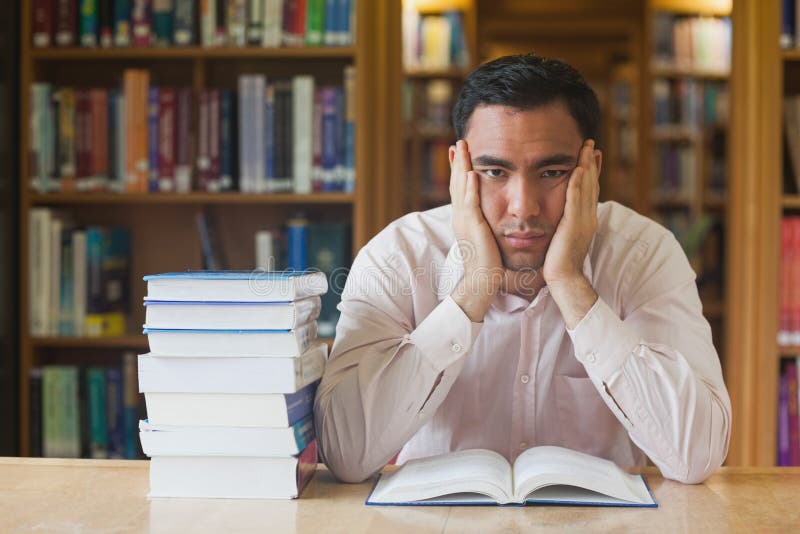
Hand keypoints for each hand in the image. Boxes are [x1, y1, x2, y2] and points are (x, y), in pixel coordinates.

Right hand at [449, 140, 502, 321]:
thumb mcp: (485, 237)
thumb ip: (486, 222)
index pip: (460, 189)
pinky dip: (470, 188)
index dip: (459, 170)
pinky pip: (470, 204)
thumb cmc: (488, 263)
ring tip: (462, 149)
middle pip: (457, 183)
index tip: (459, 153)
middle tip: (458, 143)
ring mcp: (464, 222)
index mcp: (464, 218)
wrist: (482, 281)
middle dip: (457, 162)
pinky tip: (472, 174)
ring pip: (460, 189)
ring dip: (461, 167)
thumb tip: (490, 214)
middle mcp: (460, 217)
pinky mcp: (473, 228)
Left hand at [542, 139, 599, 286]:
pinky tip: (577, 170)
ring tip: (586, 148)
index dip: (591, 171)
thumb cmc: (559, 262)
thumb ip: (565, 223)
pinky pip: (576, 201)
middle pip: (592, 184)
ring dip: (587, 167)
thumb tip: (561, 215)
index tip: (590, 154)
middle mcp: (588, 218)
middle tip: (590, 143)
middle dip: (591, 163)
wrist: (563, 279)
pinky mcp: (574, 226)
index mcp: (586, 219)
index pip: (590, 190)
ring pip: (587, 189)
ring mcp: (583, 221)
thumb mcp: (564, 237)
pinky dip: (578, 184)